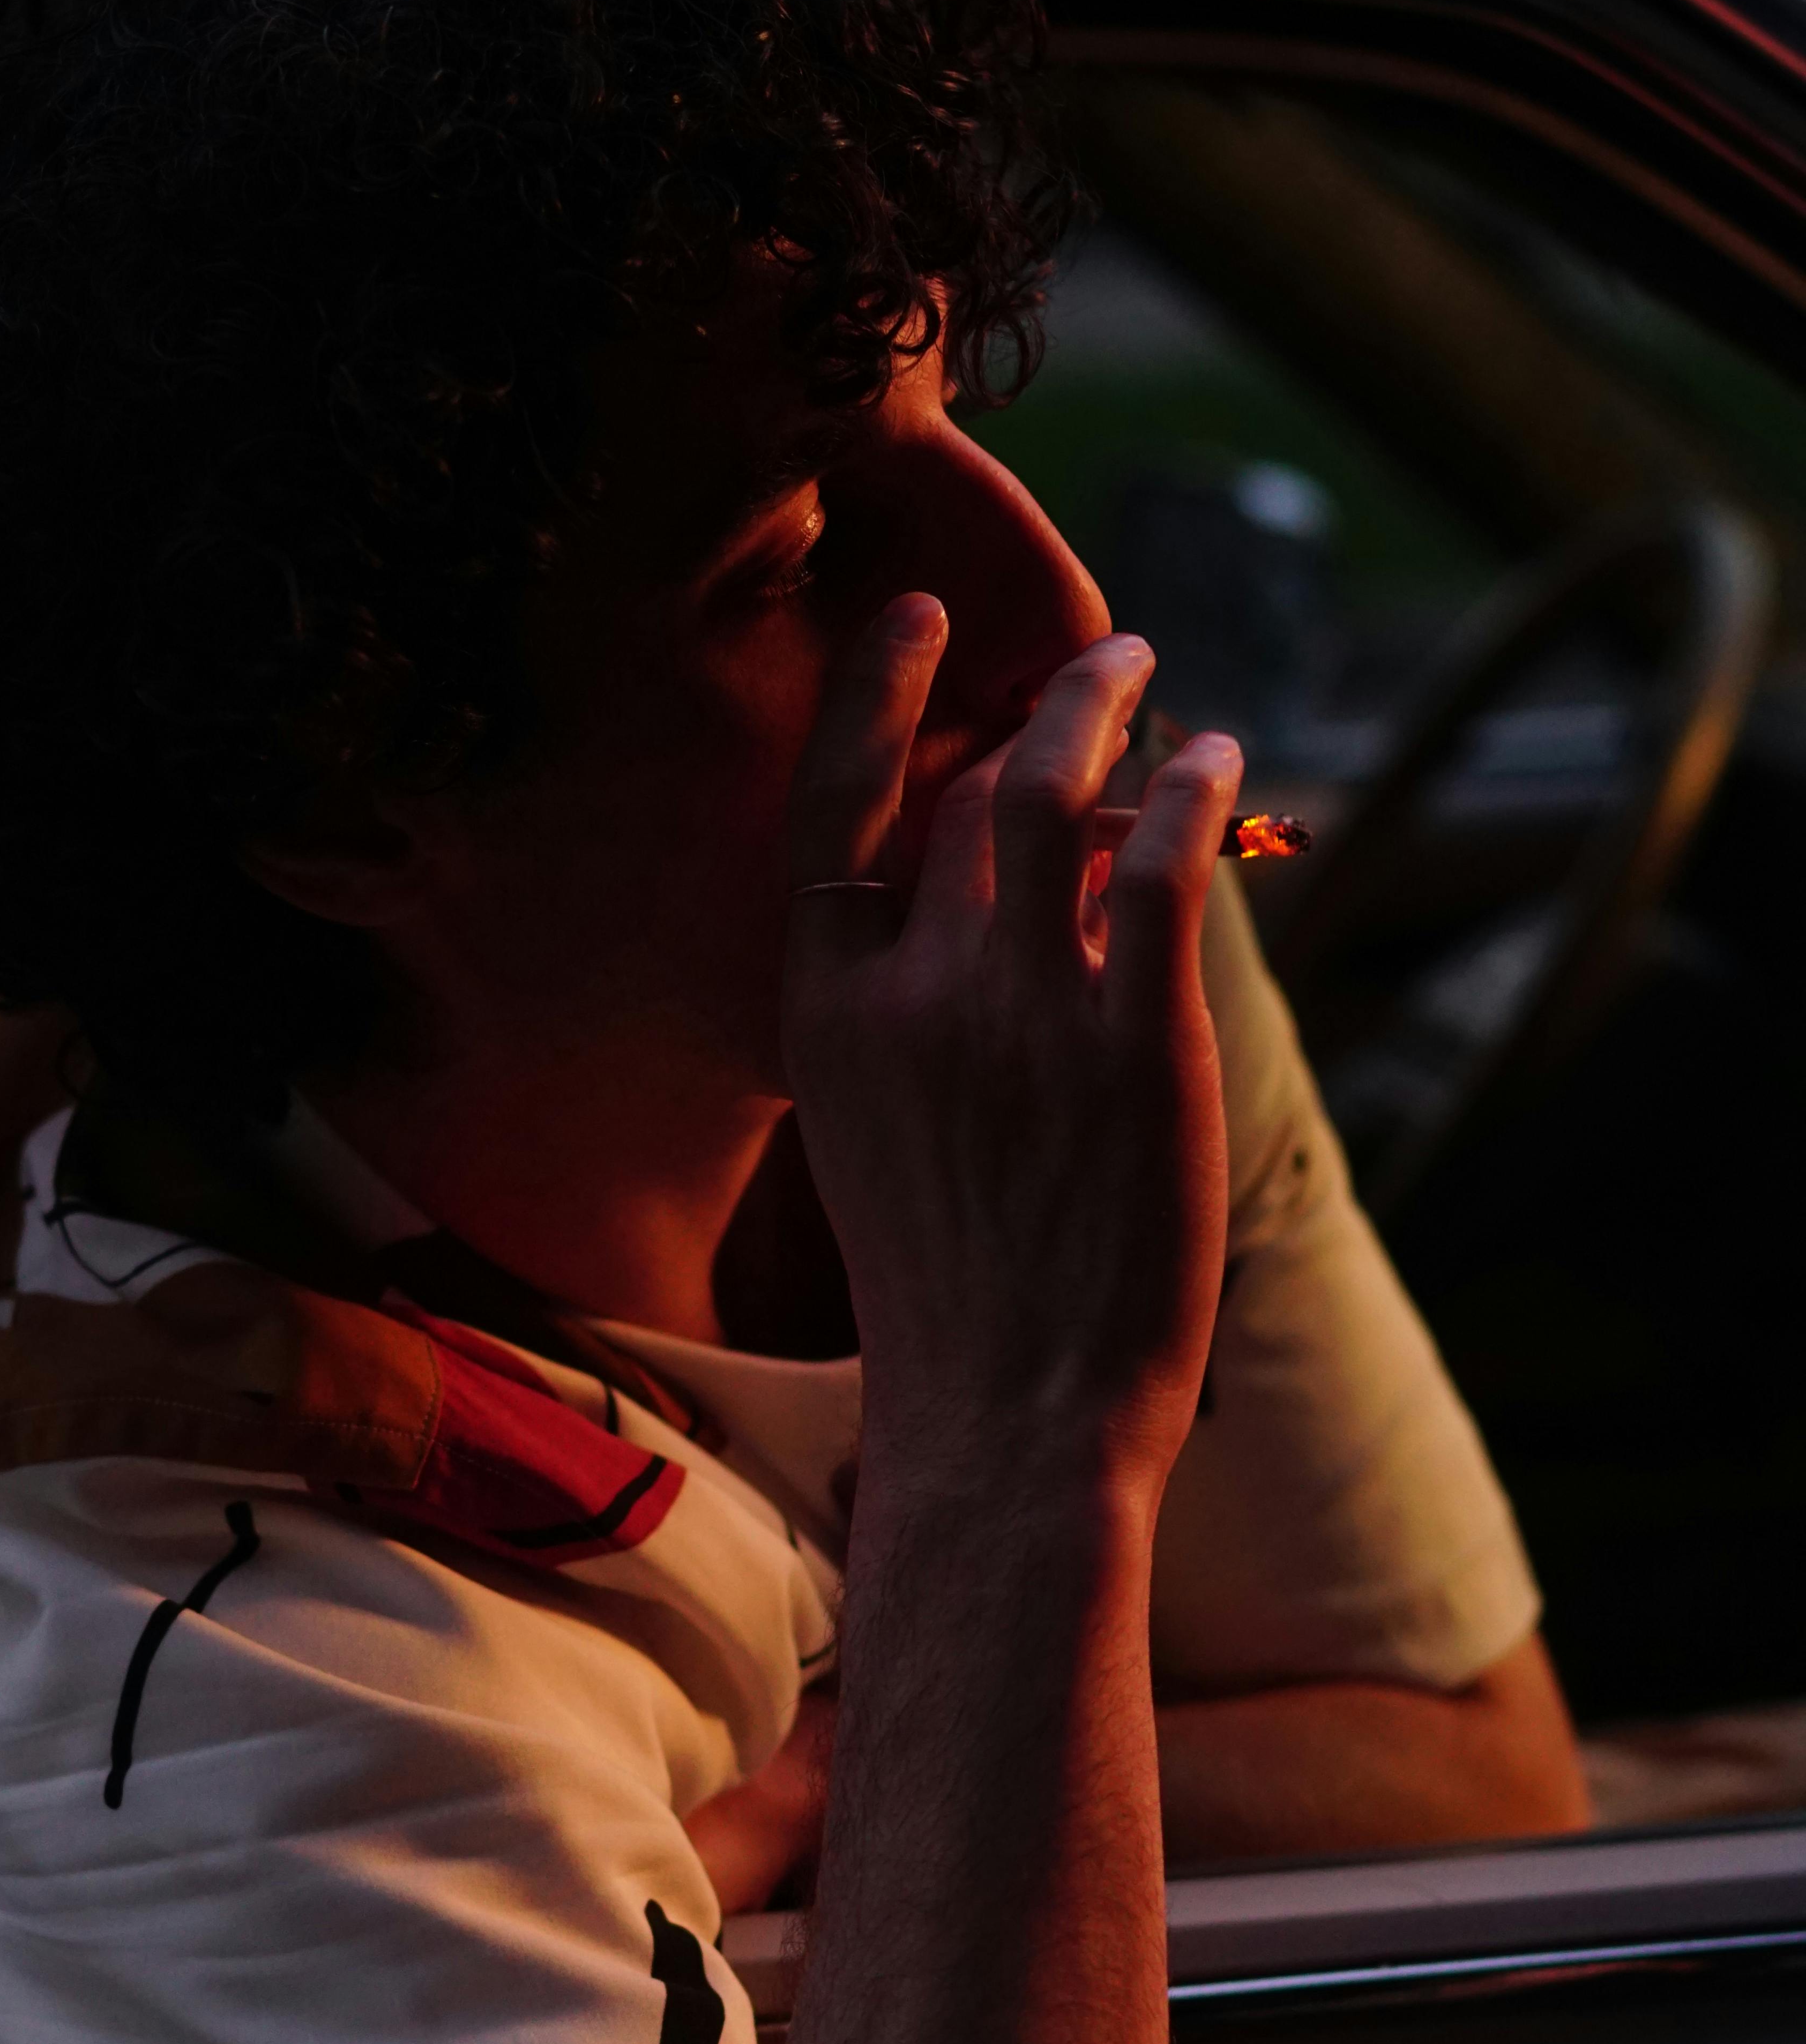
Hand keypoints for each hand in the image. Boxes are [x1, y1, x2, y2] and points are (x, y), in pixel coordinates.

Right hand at [782, 603, 1238, 1496]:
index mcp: (826, 1020)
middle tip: (1093, 662)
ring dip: (1111, 714)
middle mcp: (912, 994)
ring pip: (1059, 795)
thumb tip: (1004, 912)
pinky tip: (1216, 764)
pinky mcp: (1135, 1040)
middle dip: (1036, 704)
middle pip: (968, 789)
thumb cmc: (950, 1305)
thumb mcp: (874, 1145)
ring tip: (1149, 680)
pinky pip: (1159, 864)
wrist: (1009, 1419)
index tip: (915, 623)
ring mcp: (1022, 1012)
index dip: (873, 699)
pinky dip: (1190, 792)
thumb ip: (908, 1023)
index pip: (831, 813)